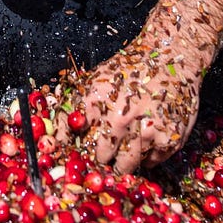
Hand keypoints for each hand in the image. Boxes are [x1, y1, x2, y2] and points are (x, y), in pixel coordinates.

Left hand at [72, 27, 210, 173]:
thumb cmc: (128, 69)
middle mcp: (118, 120)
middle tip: (105, 155)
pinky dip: (147, 157)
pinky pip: (151, 163)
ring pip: (126, 167)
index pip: (75, 143)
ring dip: (124, 163)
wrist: (169, 55)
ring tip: (126, 149)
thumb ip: (71, 112)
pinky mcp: (168, 139)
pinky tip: (146, 140)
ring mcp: (145, 131)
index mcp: (94, 104)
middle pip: (101, 160)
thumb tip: (54, 142)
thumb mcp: (93, 83)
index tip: (79, 159)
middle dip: (101, 160)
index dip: (76, 155)